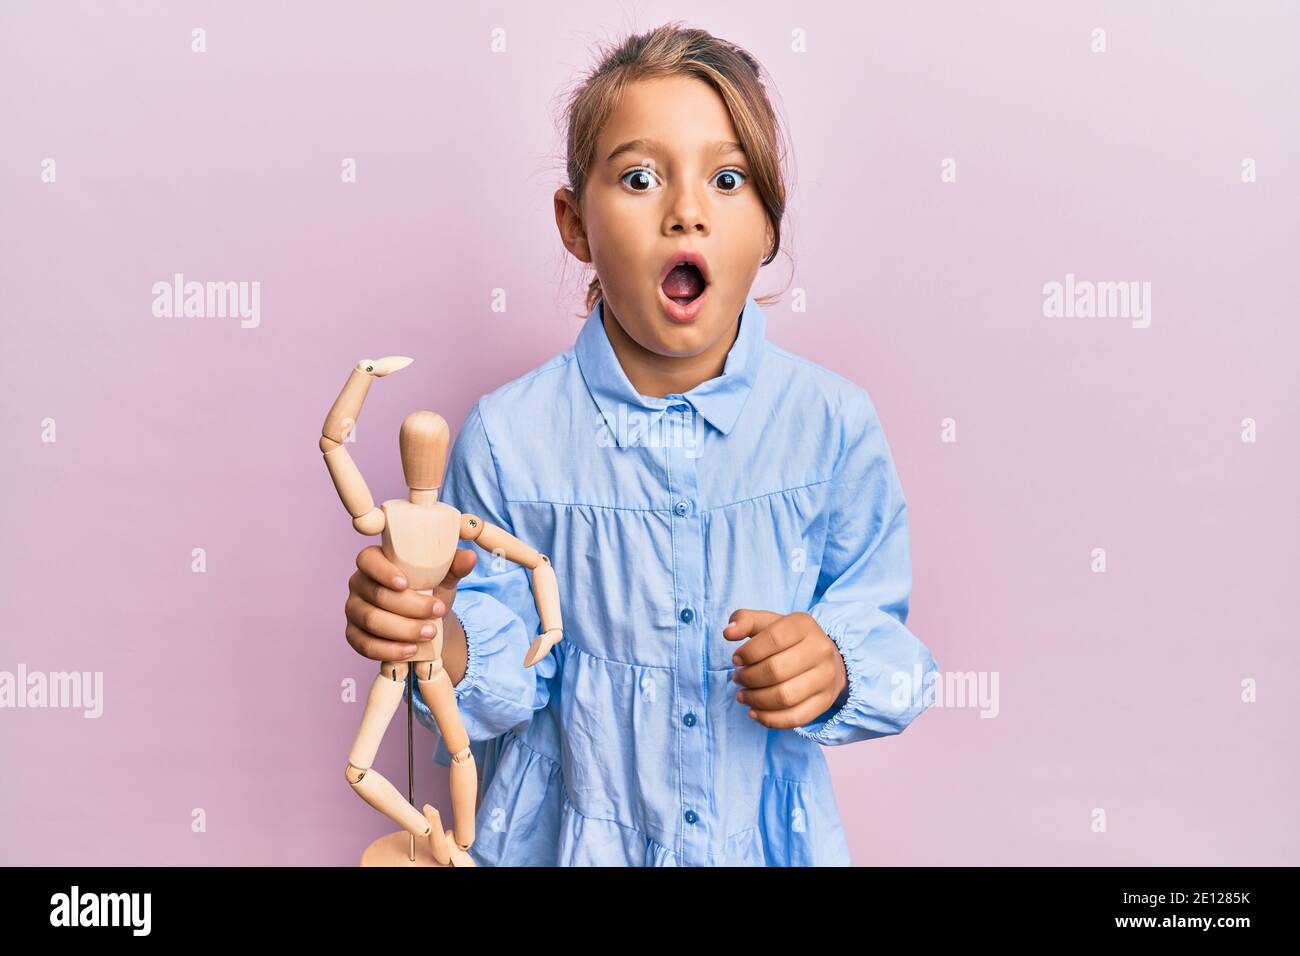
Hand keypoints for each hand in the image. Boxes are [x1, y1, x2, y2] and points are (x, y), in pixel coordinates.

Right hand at [344, 545, 477, 661]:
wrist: (428, 619)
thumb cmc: (430, 590)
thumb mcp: (444, 576)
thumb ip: (454, 565)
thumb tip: (469, 557)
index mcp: (375, 562)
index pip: (368, 560)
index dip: (384, 572)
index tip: (405, 583)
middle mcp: (359, 583)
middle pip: (376, 596)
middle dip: (409, 607)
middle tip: (437, 612)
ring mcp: (353, 610)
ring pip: (371, 621)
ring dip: (403, 629)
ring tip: (429, 632)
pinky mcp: (354, 634)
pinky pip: (365, 645)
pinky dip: (390, 650)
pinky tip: (411, 650)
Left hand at [723, 609, 848, 728]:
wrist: (825, 658)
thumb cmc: (788, 640)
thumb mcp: (768, 623)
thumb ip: (745, 620)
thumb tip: (728, 631)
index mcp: (804, 625)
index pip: (773, 639)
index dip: (748, 652)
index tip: (736, 659)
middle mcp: (820, 649)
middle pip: (776, 670)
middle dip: (748, 678)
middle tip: (737, 678)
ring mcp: (825, 677)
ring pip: (785, 697)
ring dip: (756, 700)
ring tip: (743, 696)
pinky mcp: (825, 701)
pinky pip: (795, 718)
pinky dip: (770, 719)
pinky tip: (754, 713)